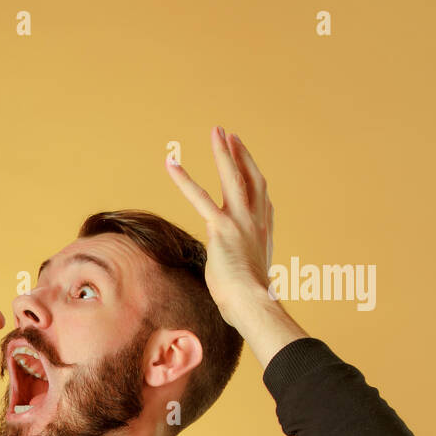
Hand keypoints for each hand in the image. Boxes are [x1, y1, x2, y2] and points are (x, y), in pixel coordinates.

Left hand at [166, 126, 275, 321]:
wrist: (253, 303)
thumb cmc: (249, 298)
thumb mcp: (248, 276)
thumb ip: (242, 264)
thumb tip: (237, 271)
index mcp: (263, 231)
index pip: (262, 197)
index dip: (254, 176)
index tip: (247, 161)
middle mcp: (256, 220)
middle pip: (250, 178)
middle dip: (240, 154)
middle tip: (230, 135)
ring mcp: (240, 221)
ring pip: (232, 177)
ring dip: (223, 152)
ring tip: (216, 131)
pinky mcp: (221, 227)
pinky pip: (200, 197)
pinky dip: (184, 179)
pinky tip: (172, 164)